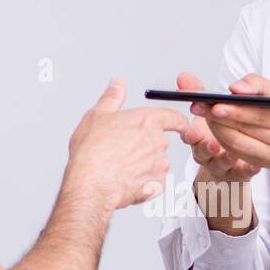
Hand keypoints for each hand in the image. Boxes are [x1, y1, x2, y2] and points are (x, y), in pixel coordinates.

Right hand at [66, 77, 187, 209]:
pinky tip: (125, 180)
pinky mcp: (157, 185)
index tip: (179, 124)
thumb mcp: (97, 115)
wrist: (90, 185)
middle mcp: (158, 142)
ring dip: (144, 165)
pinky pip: (154, 182)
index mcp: (148, 120)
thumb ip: (113, 97)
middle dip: (146, 145)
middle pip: (161, 141)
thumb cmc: (92, 152)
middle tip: (124, 150)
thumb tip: (118, 84)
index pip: (174, 117)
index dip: (177, 121)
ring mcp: (159, 165)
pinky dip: (143, 182)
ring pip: (157, 163)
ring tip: (120, 167)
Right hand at [176, 72, 261, 182]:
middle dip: (209, 142)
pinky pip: (242, 174)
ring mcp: (222, 166)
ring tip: (231, 153)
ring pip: (221, 163)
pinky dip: (247, 170)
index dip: (191, 133)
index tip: (192, 132)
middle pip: (205, 151)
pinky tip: (255, 166)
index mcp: (196, 136)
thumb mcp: (212, 108)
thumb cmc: (226, 126)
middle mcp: (206, 153)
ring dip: (225, 157)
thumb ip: (199, 92)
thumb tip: (184, 77)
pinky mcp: (239, 174)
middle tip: (214, 136)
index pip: (190, 136)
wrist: (239, 155)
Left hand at [195, 73, 269, 169]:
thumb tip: (234, 89)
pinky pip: (239, 152)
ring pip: (238, 141)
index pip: (260, 108)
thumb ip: (256, 84)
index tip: (215, 103)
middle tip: (199, 106)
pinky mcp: (267, 164)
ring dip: (217, 128)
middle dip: (219, 115)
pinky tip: (215, 129)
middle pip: (246, 126)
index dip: (235, 107)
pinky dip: (223, 140)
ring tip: (204, 115)